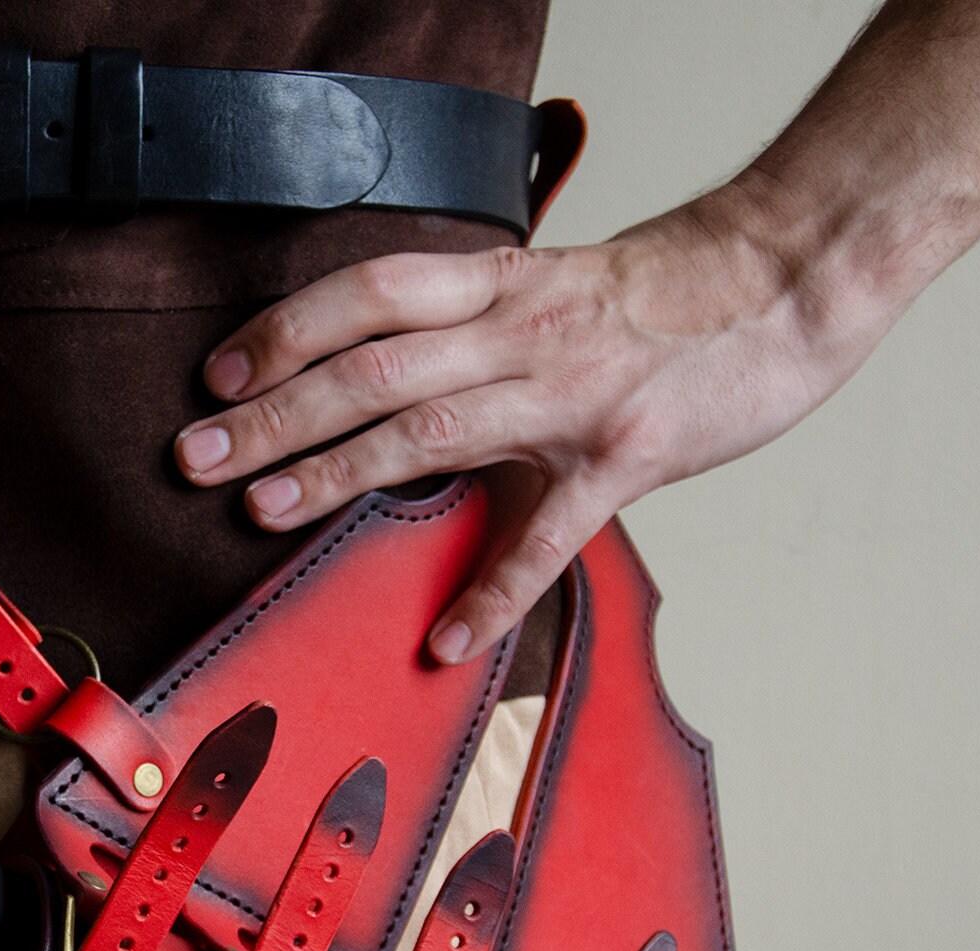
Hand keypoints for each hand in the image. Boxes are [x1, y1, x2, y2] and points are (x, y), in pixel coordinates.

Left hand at [173, 191, 894, 662]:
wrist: (785, 280)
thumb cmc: (660, 294)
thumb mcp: (548, 288)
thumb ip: (469, 326)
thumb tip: (376, 375)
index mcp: (498, 286)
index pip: (368, 295)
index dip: (287, 331)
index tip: (219, 376)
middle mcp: (520, 332)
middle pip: (374, 367)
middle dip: (276, 413)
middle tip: (195, 456)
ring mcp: (571, 395)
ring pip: (433, 431)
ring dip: (338, 472)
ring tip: (263, 510)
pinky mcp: (626, 458)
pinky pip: (548, 535)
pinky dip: (494, 592)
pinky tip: (446, 641)